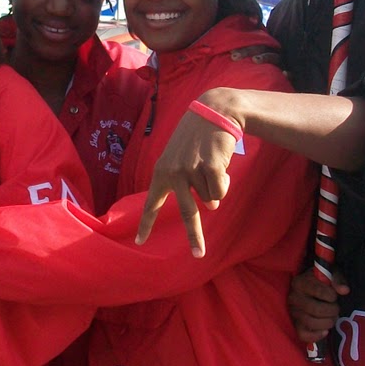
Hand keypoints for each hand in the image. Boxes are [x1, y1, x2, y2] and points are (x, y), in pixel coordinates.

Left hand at [135, 95, 239, 256]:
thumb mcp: (180, 157)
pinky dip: (225, 183)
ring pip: (211, 199)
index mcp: (161, 172)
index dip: (145, 224)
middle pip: (187, 213)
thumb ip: (188, 184)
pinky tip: (221, 164)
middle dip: (195, 236)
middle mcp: (174, 173)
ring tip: (212, 164)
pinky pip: (221, 190)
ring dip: (216, 187)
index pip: (151, 203)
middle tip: (199, 254)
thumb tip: (210, 206)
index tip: (139, 243)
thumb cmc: (196, 138)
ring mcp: (192, 170)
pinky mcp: (210, 167)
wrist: (213, 112)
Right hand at [288, 267, 349, 343]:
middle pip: (315, 309)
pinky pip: (303, 335)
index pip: (317, 290)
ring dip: (327, 323)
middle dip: (332, 311)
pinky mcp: (295, 324)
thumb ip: (337, 279)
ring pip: (310, 323)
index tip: (335, 296)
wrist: (310, 288)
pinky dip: (316, 335)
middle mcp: (293, 297)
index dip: (331, 295)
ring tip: (333, 318)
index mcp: (300, 282)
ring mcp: (293, 312)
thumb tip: (344, 290)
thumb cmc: (322, 281)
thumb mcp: (330, 274)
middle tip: (337, 309)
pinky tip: (326, 331)